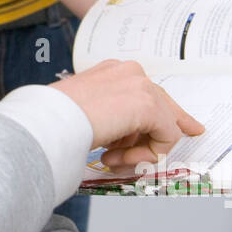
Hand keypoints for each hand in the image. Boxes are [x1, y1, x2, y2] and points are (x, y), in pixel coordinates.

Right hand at [49, 59, 204, 168]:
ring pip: (164, 125)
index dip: (165, 114)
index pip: (148, 91)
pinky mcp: (149, 106)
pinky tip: (121, 159)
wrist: (50, 121)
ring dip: (140, 150)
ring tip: (111, 161)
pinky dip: (149, 154)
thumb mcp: (88, 113)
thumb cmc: (56, 119)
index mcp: (112, 71)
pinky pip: (167, 137)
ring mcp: (141, 86)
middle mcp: (130, 72)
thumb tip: (128, 138)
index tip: (182, 129)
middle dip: (163, 133)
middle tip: (157, 154)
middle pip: (164, 104)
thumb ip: (114, 118)